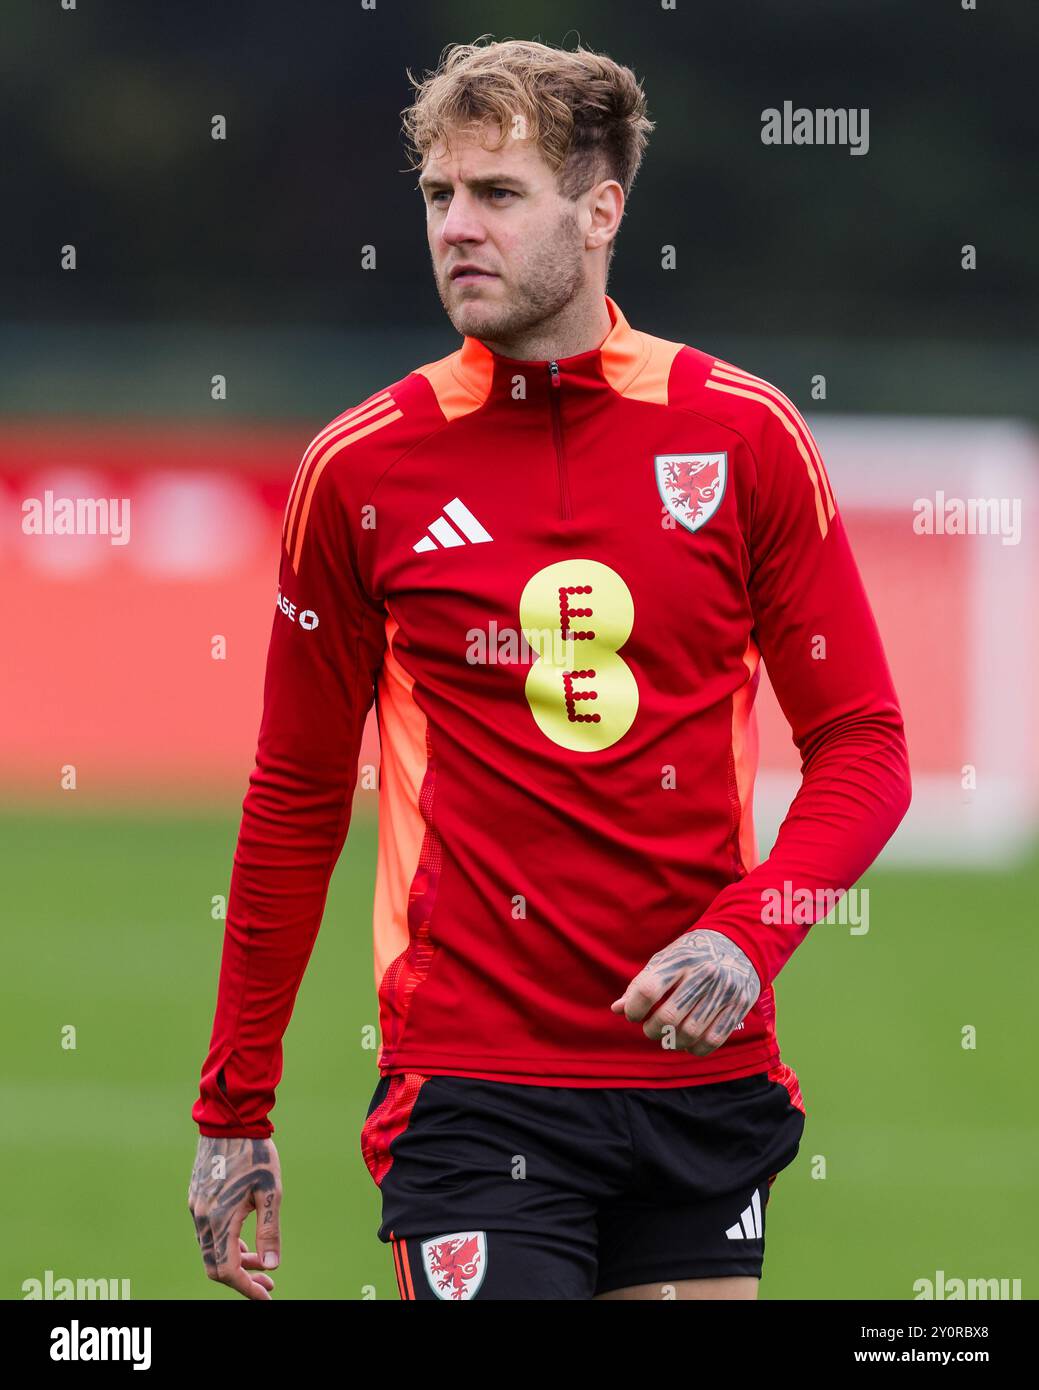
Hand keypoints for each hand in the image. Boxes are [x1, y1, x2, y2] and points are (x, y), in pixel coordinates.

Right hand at [188, 1136, 282, 1299]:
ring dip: (234, 1262)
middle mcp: (202, 1217)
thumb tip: (272, 1265)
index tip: (266, 1297)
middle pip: (215, 1267)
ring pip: (211, 1251)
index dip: (246, 1288)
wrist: (230, 1119)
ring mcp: (196, 1208)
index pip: (228, 1270)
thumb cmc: (255, 1152)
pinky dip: (226, 1245)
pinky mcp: (196, 1199)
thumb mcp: (271, 1192)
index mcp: (219, 1218)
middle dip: (242, 1280)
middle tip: (268, 1283)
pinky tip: (246, 1243)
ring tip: (262, 1265)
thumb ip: (270, 1231)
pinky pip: (208, 1234)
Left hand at [611, 928, 759, 1055]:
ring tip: (667, 1037)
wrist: (738, 943)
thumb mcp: (665, 960)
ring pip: (691, 1032)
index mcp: (681, 959)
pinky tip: (688, 1043)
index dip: (635, 1009)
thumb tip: (617, 1009)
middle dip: (653, 1030)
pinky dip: (696, 1048)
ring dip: (672, 1041)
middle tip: (650, 1029)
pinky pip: (714, 1039)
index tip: (633, 1015)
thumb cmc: (691, 955)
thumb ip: (640, 984)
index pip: (649, 989)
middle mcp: (704, 973)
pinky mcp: (740, 1005)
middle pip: (669, 1016)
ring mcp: (724, 990)